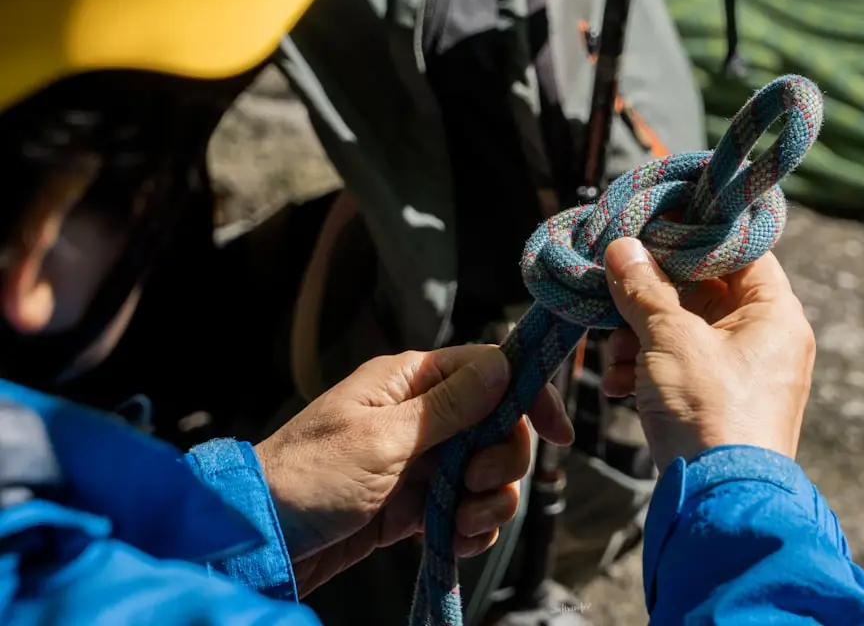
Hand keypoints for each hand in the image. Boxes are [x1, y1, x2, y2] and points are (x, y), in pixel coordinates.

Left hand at [254, 345, 573, 595]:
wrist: (261, 541)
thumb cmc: (310, 476)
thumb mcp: (382, 438)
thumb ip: (449, 405)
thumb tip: (503, 364)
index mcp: (409, 382)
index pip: (489, 369)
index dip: (529, 394)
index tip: (559, 433)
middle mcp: (421, 416)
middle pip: (499, 426)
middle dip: (502, 459)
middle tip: (471, 480)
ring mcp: (421, 462)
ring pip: (488, 472)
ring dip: (490, 501)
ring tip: (460, 522)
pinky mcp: (416, 505)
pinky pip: (466, 509)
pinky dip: (471, 528)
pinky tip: (453, 542)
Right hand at [602, 237, 814, 467]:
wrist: (717, 503)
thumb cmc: (709, 411)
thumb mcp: (670, 340)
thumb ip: (644, 289)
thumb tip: (623, 247)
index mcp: (774, 314)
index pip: (739, 250)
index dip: (693, 235)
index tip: (650, 227)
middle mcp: (765, 340)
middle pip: (702, 292)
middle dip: (650, 298)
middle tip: (614, 294)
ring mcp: (742, 374)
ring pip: (683, 333)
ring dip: (639, 338)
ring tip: (613, 355)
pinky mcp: (716, 404)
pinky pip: (680, 370)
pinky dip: (647, 371)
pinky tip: (616, 385)